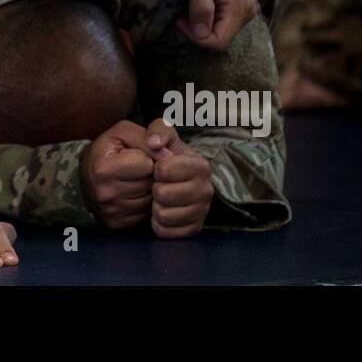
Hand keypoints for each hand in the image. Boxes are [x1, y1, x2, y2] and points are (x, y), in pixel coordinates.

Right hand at [81, 120, 155, 228]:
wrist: (88, 172)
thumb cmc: (110, 148)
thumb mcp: (126, 131)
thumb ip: (151, 134)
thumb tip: (168, 153)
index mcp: (103, 169)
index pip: (146, 165)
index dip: (147, 156)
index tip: (137, 154)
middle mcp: (104, 194)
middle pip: (149, 184)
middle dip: (150, 174)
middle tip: (138, 167)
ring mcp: (110, 212)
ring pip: (150, 201)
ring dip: (148, 189)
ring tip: (135, 179)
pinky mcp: (117, 224)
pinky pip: (145, 215)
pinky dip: (144, 203)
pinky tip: (134, 192)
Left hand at [146, 119, 214, 238]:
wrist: (172, 179)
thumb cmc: (165, 154)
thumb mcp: (162, 133)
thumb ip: (158, 130)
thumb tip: (154, 143)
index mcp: (200, 166)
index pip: (165, 169)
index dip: (155, 168)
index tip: (158, 167)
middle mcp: (207, 190)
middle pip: (163, 194)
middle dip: (154, 188)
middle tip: (158, 184)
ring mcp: (202, 211)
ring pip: (163, 215)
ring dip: (155, 207)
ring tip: (159, 198)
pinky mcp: (194, 229)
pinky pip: (165, 232)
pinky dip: (158, 224)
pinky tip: (161, 212)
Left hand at [176, 0, 258, 49]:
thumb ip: (201, 8)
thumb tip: (201, 34)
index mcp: (240, 8)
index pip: (219, 41)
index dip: (197, 38)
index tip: (181, 22)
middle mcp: (246, 13)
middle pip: (220, 40)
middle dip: (198, 33)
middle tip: (183, 17)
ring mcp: (243, 12)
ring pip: (219, 35)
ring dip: (201, 28)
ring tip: (189, 11)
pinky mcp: (236, 10)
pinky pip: (220, 27)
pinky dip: (205, 23)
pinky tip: (198, 11)